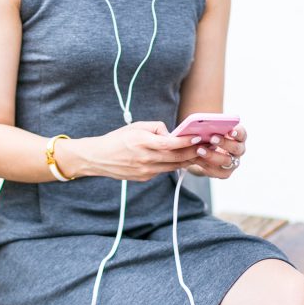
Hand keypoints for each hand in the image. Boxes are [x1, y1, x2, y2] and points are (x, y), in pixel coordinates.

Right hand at [76, 121, 204, 181]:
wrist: (98, 158)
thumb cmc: (117, 139)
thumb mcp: (136, 126)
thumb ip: (156, 128)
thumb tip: (172, 134)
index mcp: (142, 142)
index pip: (170, 144)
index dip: (186, 141)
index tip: (198, 137)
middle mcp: (145, 158)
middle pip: (176, 157)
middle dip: (192, 152)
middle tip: (205, 146)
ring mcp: (145, 170)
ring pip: (172, 166)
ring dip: (186, 160)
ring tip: (198, 153)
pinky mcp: (145, 178)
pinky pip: (163, 170)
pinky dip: (172, 164)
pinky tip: (180, 159)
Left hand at [186, 122, 246, 179]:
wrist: (204, 152)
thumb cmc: (209, 135)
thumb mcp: (211, 130)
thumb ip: (211, 127)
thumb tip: (199, 124)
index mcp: (239, 137)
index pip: (242, 134)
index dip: (237, 133)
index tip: (230, 131)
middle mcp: (239, 150)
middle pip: (236, 148)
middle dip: (224, 143)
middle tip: (212, 138)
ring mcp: (233, 163)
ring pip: (226, 161)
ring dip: (212, 155)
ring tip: (199, 150)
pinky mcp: (224, 173)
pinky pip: (216, 170)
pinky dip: (204, 164)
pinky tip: (194, 158)